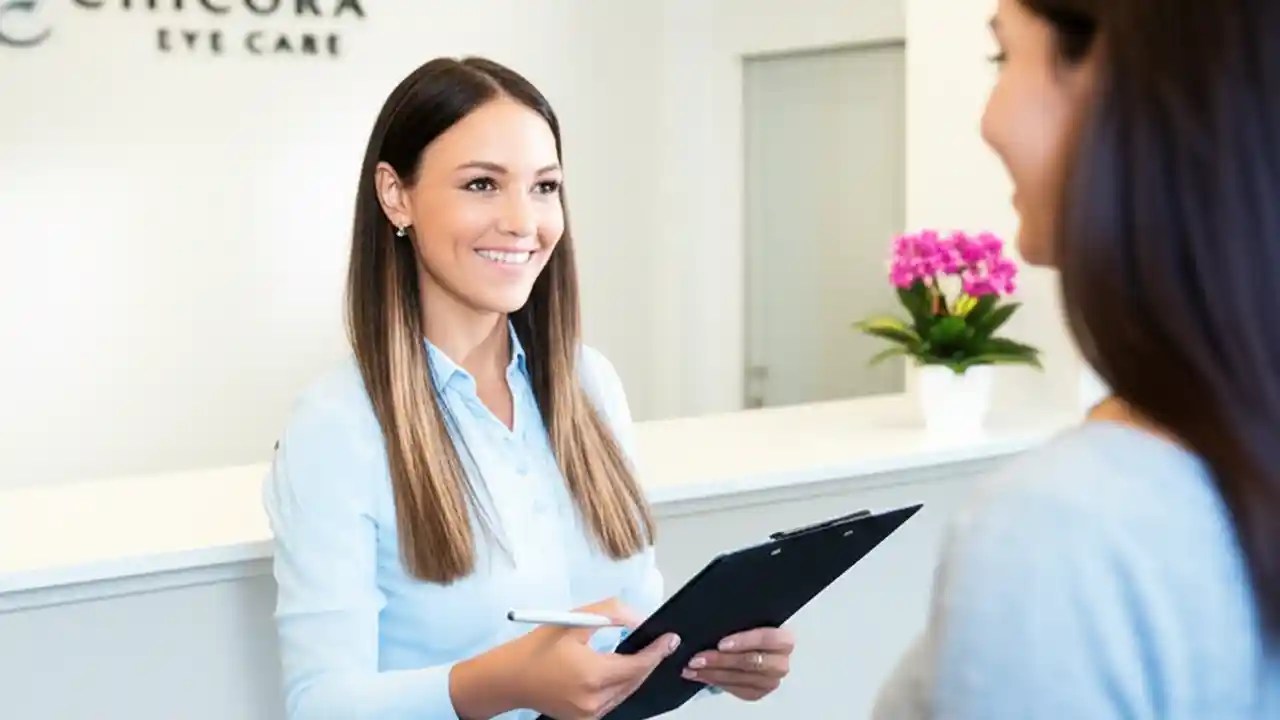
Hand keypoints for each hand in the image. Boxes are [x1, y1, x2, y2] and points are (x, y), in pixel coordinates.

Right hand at [499, 598, 680, 719]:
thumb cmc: (539, 647)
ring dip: (635, 674)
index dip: (657, 652)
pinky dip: (620, 686)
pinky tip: (620, 671)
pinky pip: (613, 701)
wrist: (510, 678)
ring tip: (641, 654)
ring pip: (626, 692)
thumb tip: (640, 621)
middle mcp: (594, 700)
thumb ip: (612, 614)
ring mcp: (589, 714)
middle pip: (635, 681)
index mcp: (592, 675)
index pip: (638, 665)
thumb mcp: (575, 620)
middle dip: (649, 661)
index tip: (670, 639)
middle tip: (659, 644)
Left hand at [681, 627, 793, 700]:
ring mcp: (771, 680)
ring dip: (713, 674)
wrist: (749, 644)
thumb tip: (712, 619)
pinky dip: (716, 682)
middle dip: (721, 661)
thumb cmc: (747, 629)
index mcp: (784, 639)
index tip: (721, 643)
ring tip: (693, 668)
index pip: (768, 639)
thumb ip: (737, 619)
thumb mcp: (746, 618)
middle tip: (698, 658)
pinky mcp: (759, 692)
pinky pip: (737, 690)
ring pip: (742, 679)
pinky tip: (702, 675)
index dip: (745, 641)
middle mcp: (781, 662)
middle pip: (753, 662)